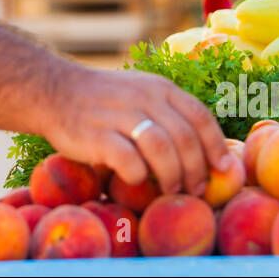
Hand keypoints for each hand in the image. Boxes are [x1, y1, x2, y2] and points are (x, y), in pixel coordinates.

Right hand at [40, 67, 231, 196]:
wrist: (55, 91)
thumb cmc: (106, 101)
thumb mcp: (141, 94)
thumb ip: (169, 114)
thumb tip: (207, 153)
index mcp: (159, 88)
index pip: (199, 116)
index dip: (216, 145)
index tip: (223, 169)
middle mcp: (143, 98)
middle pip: (184, 137)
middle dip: (196, 169)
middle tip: (196, 189)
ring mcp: (120, 115)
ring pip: (162, 149)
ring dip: (172, 175)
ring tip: (171, 189)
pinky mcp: (97, 135)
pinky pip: (128, 161)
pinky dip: (138, 176)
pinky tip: (135, 180)